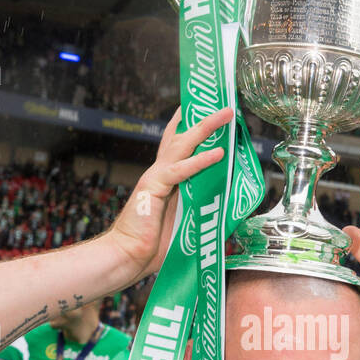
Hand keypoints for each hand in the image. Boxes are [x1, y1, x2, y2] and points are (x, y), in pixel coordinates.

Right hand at [109, 106, 231, 280]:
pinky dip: (200, 162)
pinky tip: (218, 155)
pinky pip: (180, 172)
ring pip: (183, 144)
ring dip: (206, 127)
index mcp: (166, 178)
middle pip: (182, 135)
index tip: (211, 110)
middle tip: (224, 102)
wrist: (127, 257)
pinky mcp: (154, 188)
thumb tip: (232, 216)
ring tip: (227, 114)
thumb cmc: (153, 245)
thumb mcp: (184, 224)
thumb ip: (203, 213)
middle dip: (203, 117)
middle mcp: (161, 172)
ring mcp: (156, 178)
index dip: (194, 126)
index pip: (180, 145)